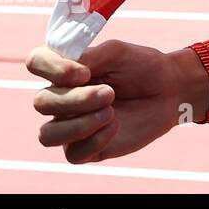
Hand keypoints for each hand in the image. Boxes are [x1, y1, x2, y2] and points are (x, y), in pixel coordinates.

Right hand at [27, 41, 208, 163]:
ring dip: (79, 125)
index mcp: (66, 69)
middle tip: (110, 93)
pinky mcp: (87, 148)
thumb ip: (91, 56)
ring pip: (47, 135)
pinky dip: (95, 141)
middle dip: (77, 99)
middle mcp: (62, 97)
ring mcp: (71, 125)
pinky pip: (73, 155)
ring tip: (110, 112)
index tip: (83, 72)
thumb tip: (71, 70)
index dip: (50, 68)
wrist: (171, 90)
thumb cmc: (144, 67)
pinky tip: (116, 127)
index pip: (36, 62)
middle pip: (41, 102)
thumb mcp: (119, 52)